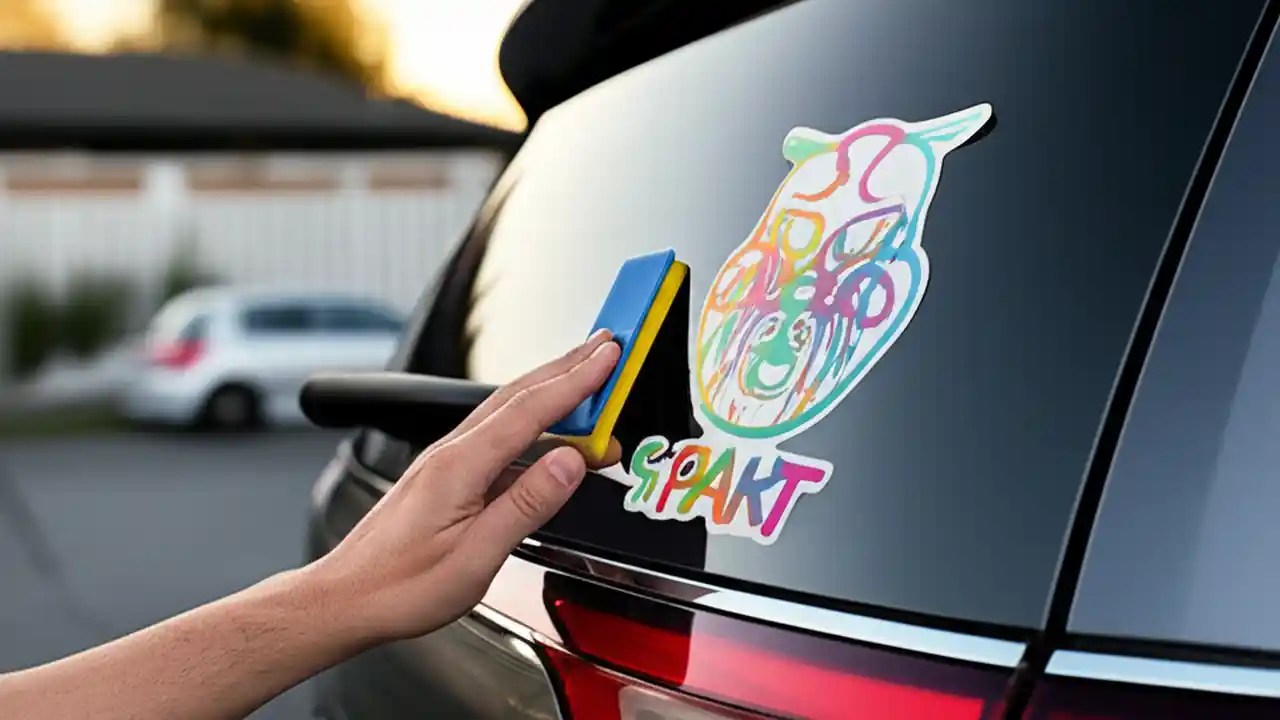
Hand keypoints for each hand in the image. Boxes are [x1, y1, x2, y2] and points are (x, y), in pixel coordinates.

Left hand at [310, 330, 621, 642]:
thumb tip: (570, 463)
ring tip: (590, 381)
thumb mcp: (475, 556)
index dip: (576, 380)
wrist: (346, 599)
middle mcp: (451, 453)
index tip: (609, 357)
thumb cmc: (400, 587)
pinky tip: (549, 434)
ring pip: (507, 411)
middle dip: (568, 366)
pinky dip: (533, 424)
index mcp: (460, 466)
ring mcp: (446, 461)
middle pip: (519, 395)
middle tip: (607, 347)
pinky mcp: (445, 476)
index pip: (531, 409)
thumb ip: (527, 504)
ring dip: (552, 390)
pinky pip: (497, 435)